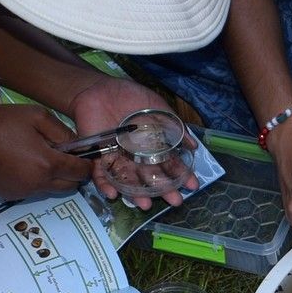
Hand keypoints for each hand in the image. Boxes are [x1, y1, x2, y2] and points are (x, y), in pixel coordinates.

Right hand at [0, 104, 84, 197]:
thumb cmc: (1, 121)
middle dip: (72, 175)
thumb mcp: (37, 116)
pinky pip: (30, 191)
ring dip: (52, 179)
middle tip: (65, 159)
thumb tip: (77, 146)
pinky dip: (33, 182)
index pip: (79, 173)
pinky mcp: (8, 195)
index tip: (86, 159)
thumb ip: (62, 132)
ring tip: (39, 158)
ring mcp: (22, 192)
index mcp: (47, 164)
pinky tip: (21, 165)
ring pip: (49, 190)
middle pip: (68, 187)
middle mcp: (37, 184)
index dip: (86, 166)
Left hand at [70, 77, 199, 209]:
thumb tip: (193, 146)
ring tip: (146, 204)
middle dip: (163, 190)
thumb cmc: (130, 96)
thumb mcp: (157, 108)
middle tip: (175, 201)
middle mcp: (136, 156)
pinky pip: (100, 174)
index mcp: (152, 146)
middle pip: (151, 177)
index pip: (169, 163)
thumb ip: (174, 126)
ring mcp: (117, 157)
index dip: (180, 174)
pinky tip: (113, 195)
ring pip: (128, 180)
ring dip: (136, 194)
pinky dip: (105, 185)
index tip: (192, 185)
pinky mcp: (98, 156)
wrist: (99, 88)